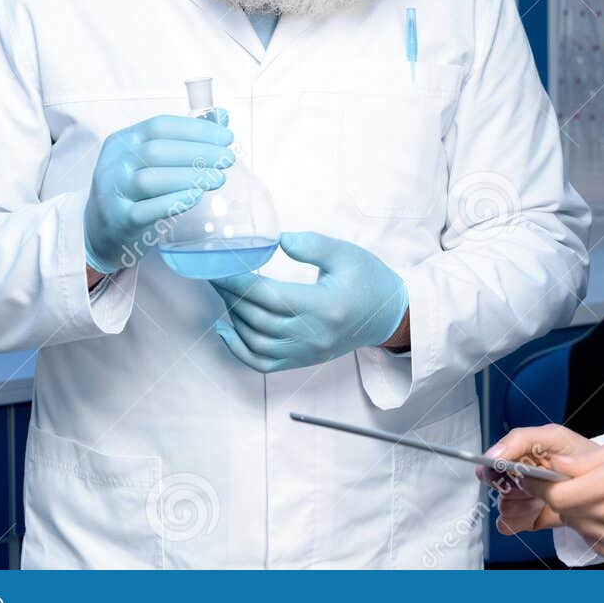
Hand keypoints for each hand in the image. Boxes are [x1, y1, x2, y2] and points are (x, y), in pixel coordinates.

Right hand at [83, 111, 233, 273]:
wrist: (101, 228)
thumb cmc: (136, 188)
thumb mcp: (152, 158)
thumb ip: (185, 136)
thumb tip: (222, 115)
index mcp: (123, 141)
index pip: (159, 126)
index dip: (196, 129)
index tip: (227, 137)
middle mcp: (114, 163)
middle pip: (157, 151)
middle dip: (199, 152)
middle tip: (228, 159)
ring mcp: (112, 192)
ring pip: (150, 180)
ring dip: (189, 177)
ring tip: (218, 178)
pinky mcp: (118, 220)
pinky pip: (145, 210)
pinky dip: (172, 202)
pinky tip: (195, 196)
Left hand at [209, 232, 408, 372]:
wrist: (389, 315)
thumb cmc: (369, 281)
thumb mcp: (346, 255)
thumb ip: (312, 245)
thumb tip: (277, 240)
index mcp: (326, 307)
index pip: (270, 297)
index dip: (239, 283)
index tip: (220, 268)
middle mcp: (315, 334)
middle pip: (258, 319)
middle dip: (230, 296)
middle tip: (214, 275)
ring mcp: (308, 351)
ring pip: (256, 342)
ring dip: (234, 318)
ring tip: (224, 294)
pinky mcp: (304, 360)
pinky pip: (263, 363)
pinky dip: (239, 349)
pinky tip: (226, 329)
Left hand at [486, 425, 603, 559]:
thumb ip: (583, 460)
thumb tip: (554, 465)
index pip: (560, 493)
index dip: (540, 485)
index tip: (532, 476)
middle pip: (562, 508)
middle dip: (556, 494)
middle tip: (563, 482)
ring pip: (571, 521)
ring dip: (572, 509)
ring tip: (592, 496)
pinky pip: (584, 535)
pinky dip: (585, 523)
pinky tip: (603, 513)